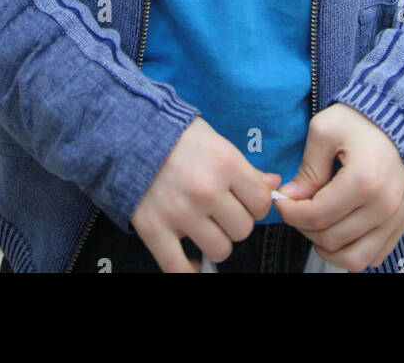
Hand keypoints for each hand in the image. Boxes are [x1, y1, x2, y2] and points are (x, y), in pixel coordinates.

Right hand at [130, 117, 280, 272]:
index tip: (244, 201)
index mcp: (226, 164)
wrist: (130, 133)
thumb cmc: (178, 136)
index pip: (261, 203)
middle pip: (242, 230)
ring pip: (219, 250)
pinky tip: (191, 259)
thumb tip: (273, 185)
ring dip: (215, 242)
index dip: (256, 205)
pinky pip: (178, 268)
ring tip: (203, 226)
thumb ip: (246, 168)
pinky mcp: (154, 229)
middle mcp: (206, 190)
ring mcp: (180, 212)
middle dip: (235, 222)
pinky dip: (189, 270)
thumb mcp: (217, 142)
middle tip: (221, 211)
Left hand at [274, 104, 403, 271]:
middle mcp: (384, 206)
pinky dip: (351, 252)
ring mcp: (396, 218)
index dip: (291, 213)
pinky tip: (339, 230)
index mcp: (364, 180)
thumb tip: (291, 200)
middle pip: (331, 239)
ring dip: (326, 247)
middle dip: (305, 227)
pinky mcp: (402, 224)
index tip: (282, 201)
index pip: (317, 215)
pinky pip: (372, 257)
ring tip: (316, 223)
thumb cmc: (360, 121)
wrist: (398, 119)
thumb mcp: (324, 131)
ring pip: (352, 259)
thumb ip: (307, 169)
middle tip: (298, 207)